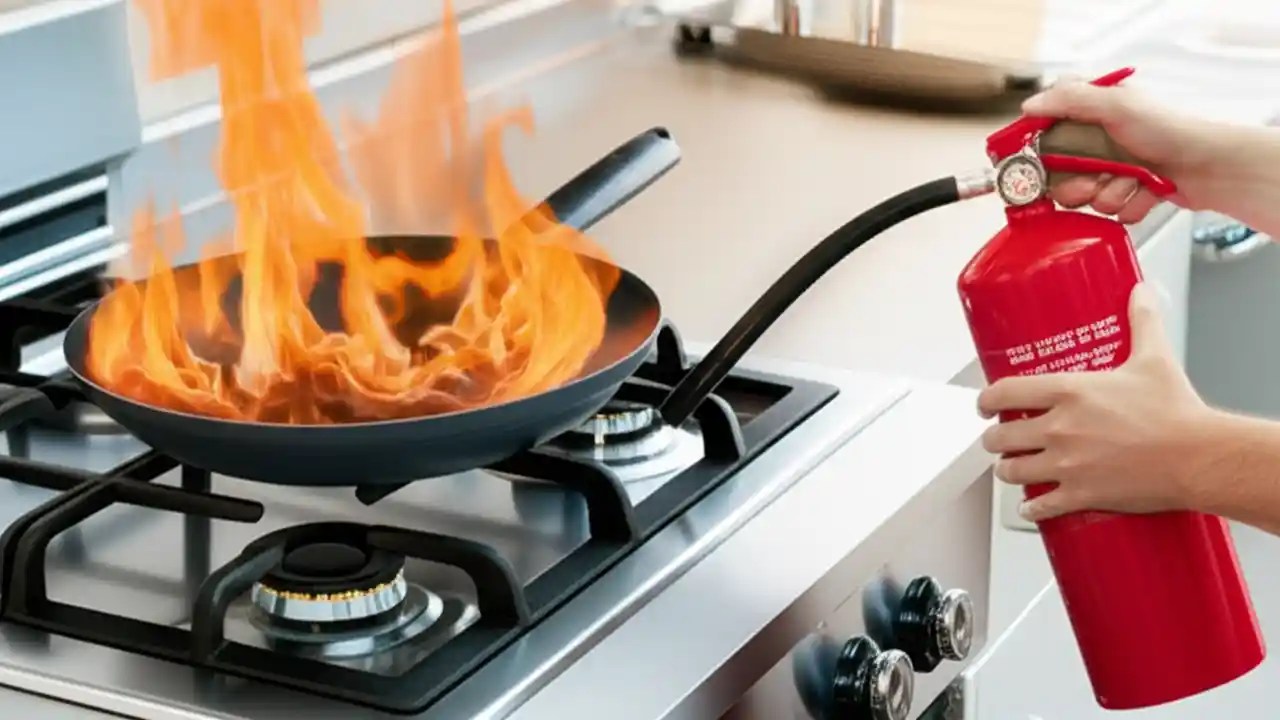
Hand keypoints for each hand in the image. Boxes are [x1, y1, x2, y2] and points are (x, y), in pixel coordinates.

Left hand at [977, 284, 1216, 521]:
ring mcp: (1066, 465)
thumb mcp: (1153, 357)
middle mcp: (1059, 429)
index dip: (986, 400)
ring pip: (1011, 471)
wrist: (1198, 457)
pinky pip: (1040, 506)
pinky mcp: (1081, 495)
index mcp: (1068, 392)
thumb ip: (1142, 321)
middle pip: (998, 436)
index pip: (1004, 393)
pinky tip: (1031, 505)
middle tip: (1001, 438)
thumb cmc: (1176, 411)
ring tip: (1013, 466)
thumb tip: (1141, 293)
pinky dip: (1031, 507)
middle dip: (995, 438)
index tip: (985, 404)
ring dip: (1008, 469)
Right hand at [1021, 79, 1221, 222]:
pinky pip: (1111, 212)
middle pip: (1059, 177)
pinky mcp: (1128, 194)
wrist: (1211, 166)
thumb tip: (1030, 105)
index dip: (1038, 155)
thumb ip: (1070, 99)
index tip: (1040, 167)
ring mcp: (1113, 170)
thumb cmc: (1170, 129)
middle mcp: (1098, 143)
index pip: (1045, 135)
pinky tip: (1146, 191)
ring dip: (1109, 195)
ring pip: (1085, 199)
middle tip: (1093, 181)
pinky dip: (1130, 204)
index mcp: (1091, 115)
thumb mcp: (1117, 105)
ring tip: (1132, 181)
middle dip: (1077, 185)